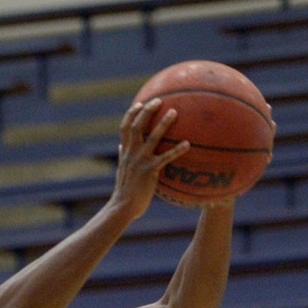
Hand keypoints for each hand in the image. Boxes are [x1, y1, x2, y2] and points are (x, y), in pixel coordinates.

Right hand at [110, 99, 190, 221]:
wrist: (122, 207)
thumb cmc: (124, 191)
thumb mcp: (121, 170)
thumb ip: (122, 157)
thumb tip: (120, 147)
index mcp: (125, 152)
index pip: (124, 128)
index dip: (131, 114)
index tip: (140, 103)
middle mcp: (131, 153)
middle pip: (137, 126)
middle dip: (147, 111)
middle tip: (159, 100)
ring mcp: (140, 161)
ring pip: (151, 137)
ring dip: (163, 123)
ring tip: (174, 112)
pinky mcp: (149, 171)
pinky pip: (165, 157)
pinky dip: (176, 150)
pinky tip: (188, 144)